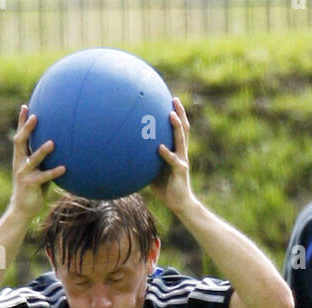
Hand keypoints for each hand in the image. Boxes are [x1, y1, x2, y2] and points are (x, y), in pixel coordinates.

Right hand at [9, 106, 65, 221]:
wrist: (22, 209)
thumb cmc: (33, 188)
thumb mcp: (37, 170)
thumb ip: (44, 160)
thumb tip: (60, 147)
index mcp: (20, 157)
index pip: (20, 136)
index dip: (21, 122)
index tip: (25, 106)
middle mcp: (19, 162)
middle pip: (20, 142)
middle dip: (27, 129)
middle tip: (35, 117)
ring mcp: (23, 173)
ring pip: (33, 159)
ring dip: (42, 151)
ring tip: (52, 143)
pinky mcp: (30, 184)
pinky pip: (44, 177)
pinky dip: (54, 172)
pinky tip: (64, 168)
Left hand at [149, 99, 193, 213]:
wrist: (180, 204)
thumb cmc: (166, 188)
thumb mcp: (153, 171)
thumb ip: (145, 161)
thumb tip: (127, 154)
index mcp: (177, 151)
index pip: (179, 129)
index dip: (177, 114)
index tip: (171, 100)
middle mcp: (182, 152)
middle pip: (184, 128)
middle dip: (180, 113)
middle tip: (175, 99)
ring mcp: (182, 160)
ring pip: (181, 140)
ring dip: (176, 126)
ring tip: (170, 115)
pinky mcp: (180, 171)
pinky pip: (173, 160)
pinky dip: (166, 153)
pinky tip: (159, 147)